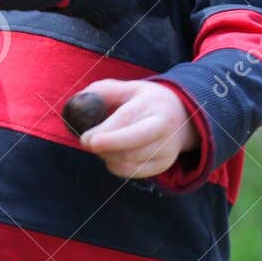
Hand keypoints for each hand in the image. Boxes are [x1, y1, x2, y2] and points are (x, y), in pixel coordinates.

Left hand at [74, 78, 200, 177]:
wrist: (181, 116)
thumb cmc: (146, 101)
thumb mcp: (130, 88)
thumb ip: (104, 91)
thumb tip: (80, 101)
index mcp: (154, 104)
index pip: (128, 121)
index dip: (106, 134)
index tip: (86, 139)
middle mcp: (164, 128)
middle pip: (133, 146)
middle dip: (107, 148)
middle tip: (87, 144)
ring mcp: (167, 148)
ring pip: (129, 161)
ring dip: (107, 155)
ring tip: (102, 145)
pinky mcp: (164, 164)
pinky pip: (132, 172)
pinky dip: (115, 166)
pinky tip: (112, 155)